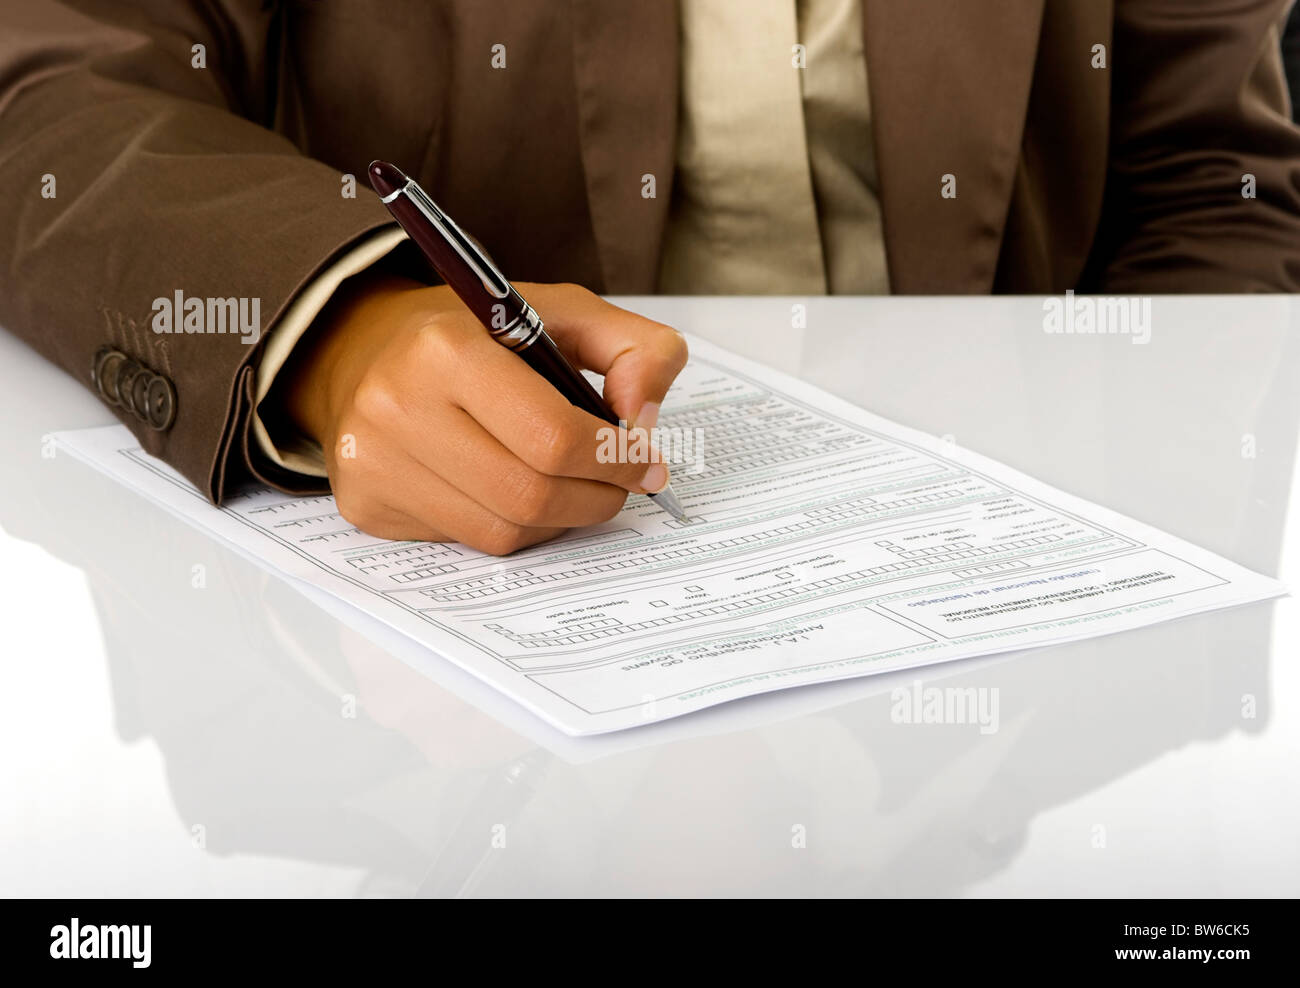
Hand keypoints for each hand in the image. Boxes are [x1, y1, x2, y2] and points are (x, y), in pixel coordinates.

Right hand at [278, 273, 687, 553]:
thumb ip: (633, 347)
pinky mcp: (366, 502)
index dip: (615, 459)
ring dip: (561, 519)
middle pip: (530, 493)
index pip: (553, 435)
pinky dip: (515, 527)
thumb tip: (644, 417)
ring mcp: (374, 461)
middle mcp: (397, 405)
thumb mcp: (561, 312)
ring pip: (503, 530)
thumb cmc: (475, 335)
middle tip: (620, 485)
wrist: (366, 348)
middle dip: (597, 497)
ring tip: (576, 488)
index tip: (644, 462)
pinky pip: (469, 541)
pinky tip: (518, 493)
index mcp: (446, 348)